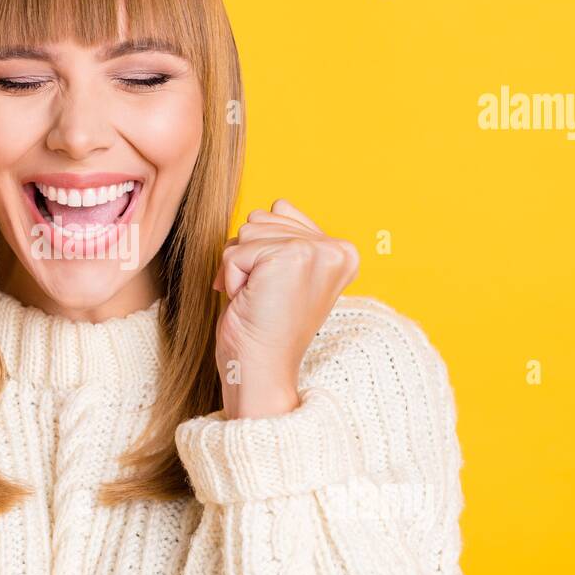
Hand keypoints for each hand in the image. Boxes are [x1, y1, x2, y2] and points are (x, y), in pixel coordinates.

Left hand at [212, 198, 358, 418]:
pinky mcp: (290, 258)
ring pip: (246, 233)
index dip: (261, 252)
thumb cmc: (264, 327)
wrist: (261, 372)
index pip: (280, 212)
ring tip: (259, 301)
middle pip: (260, 219)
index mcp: (342, 252)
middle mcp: (338, 249)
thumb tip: (279, 202)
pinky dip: (231, 281)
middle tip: (264, 299)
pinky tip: (251, 305)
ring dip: (239, 270)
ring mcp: (316, 252)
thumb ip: (287, 235)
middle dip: (248, 259)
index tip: (276, 290)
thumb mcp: (283, 273)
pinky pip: (235, 253)